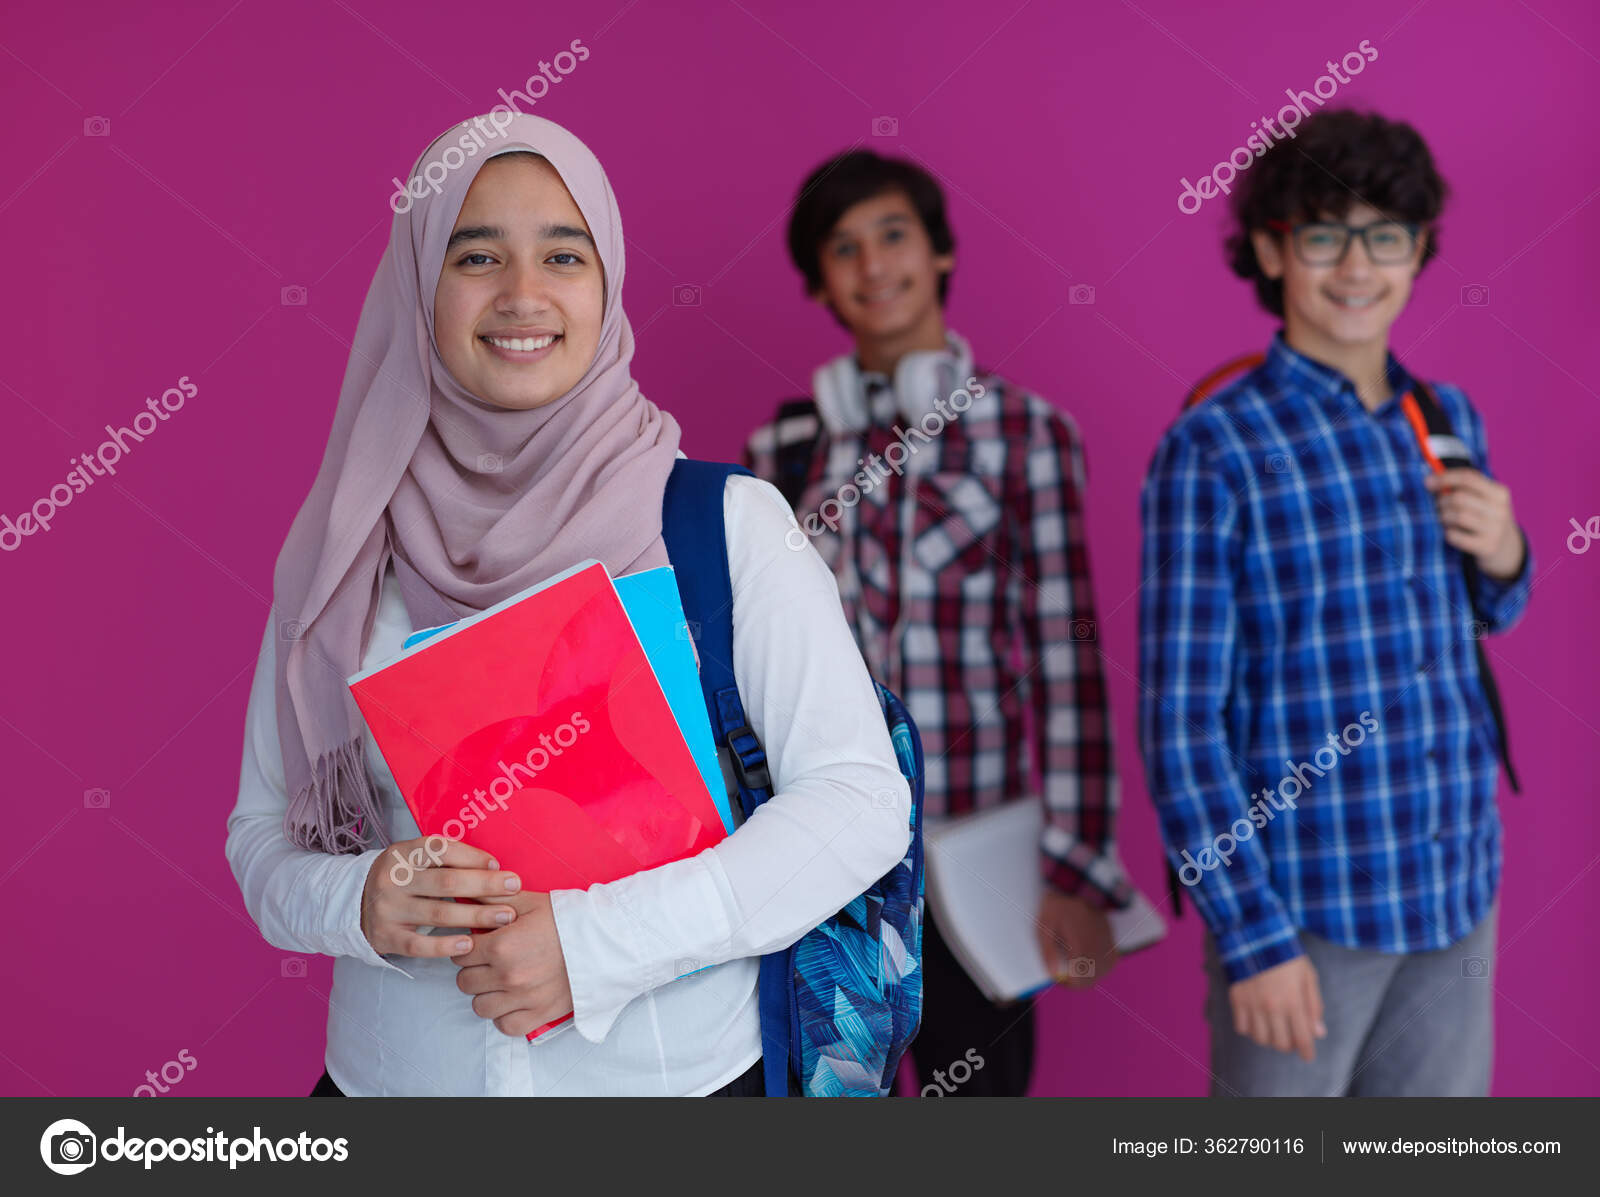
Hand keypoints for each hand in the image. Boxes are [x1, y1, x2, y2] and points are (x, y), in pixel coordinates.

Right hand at [359, 836, 521, 958]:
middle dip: (485, 885)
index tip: (499, 866)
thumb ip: (446, 859)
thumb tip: (493, 866)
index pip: (441, 850)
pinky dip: (446, 946)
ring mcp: (388, 909)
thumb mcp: (415, 859)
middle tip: (514, 888)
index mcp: (402, 853)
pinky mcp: (386, 937)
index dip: (472, 856)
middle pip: (446, 882)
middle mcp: (393, 879)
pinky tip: (470, 944)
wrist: (356, 903)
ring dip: (476, 916)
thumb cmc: (403, 878)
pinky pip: (419, 945)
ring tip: (505, 916)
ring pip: (438, 914)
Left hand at [454, 889, 573, 1036]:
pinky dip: (505, 1016)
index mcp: (502, 945)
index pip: (461, 954)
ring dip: (487, 994)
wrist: (607, 940)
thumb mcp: (529, 901)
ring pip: (480, 1006)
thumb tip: (464, 889)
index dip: (469, 947)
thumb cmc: (568, 919)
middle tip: (490, 962)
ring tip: (501, 982)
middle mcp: (508, 975)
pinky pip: (505, 1026)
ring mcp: (524, 999)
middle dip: (475, 970)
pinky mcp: (540, 1015)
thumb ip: (492, 897)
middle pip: (465, 981)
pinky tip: (513, 1001)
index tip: (481, 944)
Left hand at [1035, 888, 1116, 988]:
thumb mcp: (1045, 925)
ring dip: (1087, 973)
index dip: (1066, 983)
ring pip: (1099, 973)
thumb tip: (1052, 974)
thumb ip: (1048, 952)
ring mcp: (1108, 946)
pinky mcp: (1113, 942)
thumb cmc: (1059, 905)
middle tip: (1063, 969)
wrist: (1081, 885)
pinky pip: (1107, 963)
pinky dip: (1096, 964)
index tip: (1057, 976)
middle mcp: (1099, 950)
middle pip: (1090, 981)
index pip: (1079, 981)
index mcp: (1082, 947)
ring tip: (1073, 959)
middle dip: (1075, 979)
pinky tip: (1086, 954)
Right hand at [1227, 955, 1325, 1060]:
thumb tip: (1318, 1032)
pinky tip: (1256, 1020)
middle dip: (1289, 1045)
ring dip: (1269, 1038)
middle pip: (1280, 1043)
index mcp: (1293, 1001)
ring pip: (1260, 1039)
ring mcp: (1252, 1004)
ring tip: (1273, 1028)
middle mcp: (1272, 1006)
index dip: (1307, 1052)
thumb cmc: (1287, 955)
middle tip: (1291, 1036)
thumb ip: (1314, 1005)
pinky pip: (1241, 1028)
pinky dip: (1249, 1029)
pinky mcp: (1236, 999)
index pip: (1302, 1038)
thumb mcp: (1308, 975)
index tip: (1308, 1056)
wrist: (1255, 934)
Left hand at [1424, 468, 1523, 580]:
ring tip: (1444, 519)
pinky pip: (1455, 536)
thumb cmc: (1486, 518)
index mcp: (1499, 493)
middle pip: (1460, 498)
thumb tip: (1429, 480)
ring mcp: (1495, 529)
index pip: (1468, 478)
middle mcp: (1500, 510)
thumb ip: (1464, 488)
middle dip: (1442, 501)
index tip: (1427, 482)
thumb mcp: (1485, 500)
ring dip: (1443, 517)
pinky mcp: (1487, 547)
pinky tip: (1451, 533)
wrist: (1506, 548)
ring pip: (1457, 516)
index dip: (1445, 478)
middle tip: (1438, 506)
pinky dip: (1448, 533)